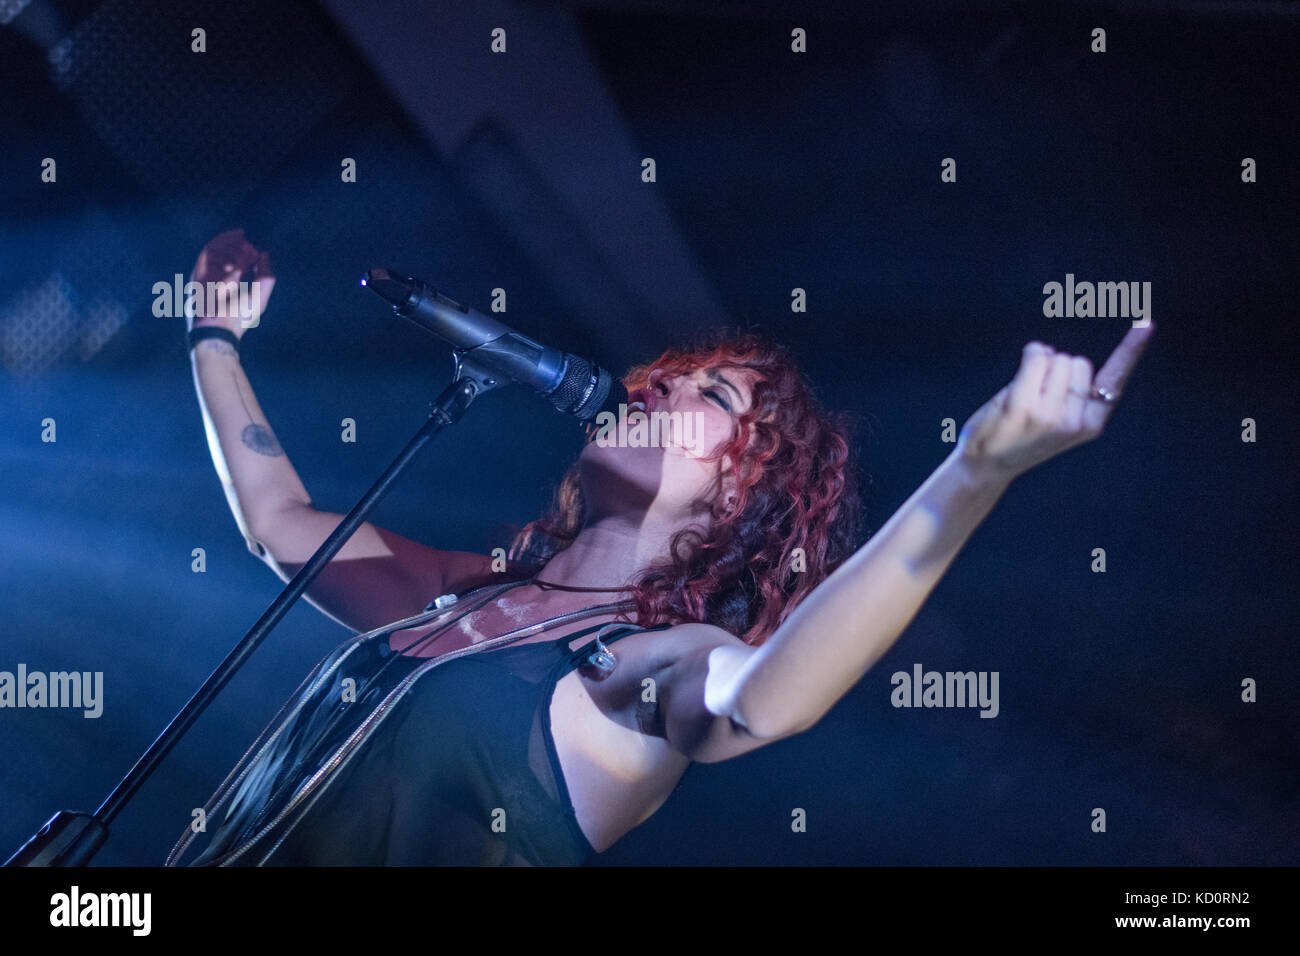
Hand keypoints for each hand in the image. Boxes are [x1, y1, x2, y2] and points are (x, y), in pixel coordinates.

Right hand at [187, 228, 274, 335]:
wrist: (220, 326)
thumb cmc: (240, 316)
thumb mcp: (260, 295)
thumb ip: (266, 276)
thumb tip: (264, 255)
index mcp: (233, 284)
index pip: (238, 262)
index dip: (248, 253)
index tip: (256, 253)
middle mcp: (218, 277)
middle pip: (226, 252)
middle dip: (239, 247)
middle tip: (249, 248)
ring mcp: (208, 274)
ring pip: (217, 249)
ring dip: (231, 246)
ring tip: (243, 251)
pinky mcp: (199, 271)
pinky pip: (208, 251)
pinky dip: (220, 245)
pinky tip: (231, 253)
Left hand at [956, 323, 1155, 481]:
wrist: (986, 466)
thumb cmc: (1020, 436)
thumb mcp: (1058, 422)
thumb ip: (1072, 395)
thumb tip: (1057, 355)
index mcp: (1091, 423)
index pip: (1116, 380)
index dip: (1131, 349)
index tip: (1147, 323)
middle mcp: (1076, 420)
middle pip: (1078, 361)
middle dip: (1057, 368)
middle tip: (1037, 396)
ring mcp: (1051, 414)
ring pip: (1057, 357)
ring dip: (1039, 365)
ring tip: (1024, 396)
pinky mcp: (1024, 406)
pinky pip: (1036, 356)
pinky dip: (1029, 354)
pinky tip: (1016, 380)